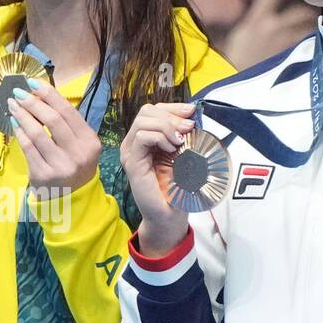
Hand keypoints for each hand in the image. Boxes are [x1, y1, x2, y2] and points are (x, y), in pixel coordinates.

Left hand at [6, 78, 101, 194]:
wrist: (70, 198)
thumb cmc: (72, 163)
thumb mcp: (79, 144)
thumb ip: (66, 123)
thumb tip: (40, 94)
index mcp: (90, 142)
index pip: (68, 111)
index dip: (49, 94)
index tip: (33, 83)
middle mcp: (78, 154)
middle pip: (53, 120)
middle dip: (33, 103)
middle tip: (19, 93)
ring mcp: (61, 167)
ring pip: (37, 133)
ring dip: (22, 115)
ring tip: (13, 105)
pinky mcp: (43, 176)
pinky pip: (27, 148)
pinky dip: (19, 132)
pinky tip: (14, 123)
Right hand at [119, 101, 196, 255]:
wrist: (170, 215)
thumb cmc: (177, 188)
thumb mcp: (184, 155)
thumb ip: (184, 136)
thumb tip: (192, 116)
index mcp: (145, 139)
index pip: (153, 110)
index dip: (173, 107)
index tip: (192, 112)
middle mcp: (134, 143)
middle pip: (146, 111)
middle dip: (170, 115)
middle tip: (188, 129)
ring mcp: (131, 152)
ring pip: (143, 121)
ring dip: (166, 127)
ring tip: (179, 143)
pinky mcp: (132, 162)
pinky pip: (142, 136)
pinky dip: (160, 138)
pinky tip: (171, 150)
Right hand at [223, 0, 318, 69]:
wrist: (234, 86)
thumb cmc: (233, 61)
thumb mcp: (240, 35)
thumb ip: (256, 20)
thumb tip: (271, 10)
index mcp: (255, 19)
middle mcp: (272, 28)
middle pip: (302, 12)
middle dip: (309, 13)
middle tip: (311, 16)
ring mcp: (285, 44)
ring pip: (310, 29)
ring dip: (313, 29)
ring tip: (314, 33)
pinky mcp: (293, 59)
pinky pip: (310, 47)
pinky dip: (314, 45)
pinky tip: (312, 49)